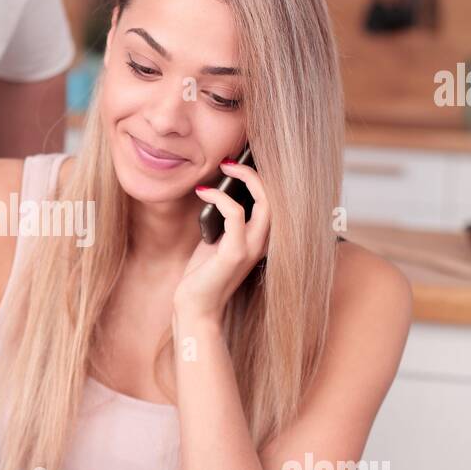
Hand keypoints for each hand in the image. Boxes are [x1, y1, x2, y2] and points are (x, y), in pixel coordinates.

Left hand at [173, 159, 270, 324]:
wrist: (195, 308)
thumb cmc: (203, 276)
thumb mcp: (215, 241)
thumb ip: (223, 221)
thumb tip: (218, 192)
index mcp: (260, 240)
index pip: (273, 202)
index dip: (259, 179)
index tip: (236, 165)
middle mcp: (263, 243)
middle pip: (275, 197)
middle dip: (255, 172)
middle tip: (230, 162)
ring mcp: (252, 248)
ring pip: (265, 202)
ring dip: (243, 178)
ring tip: (222, 168)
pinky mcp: (235, 253)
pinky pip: (235, 213)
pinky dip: (220, 197)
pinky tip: (203, 193)